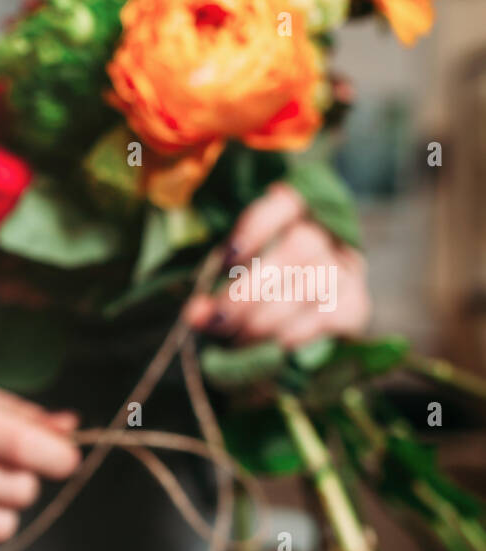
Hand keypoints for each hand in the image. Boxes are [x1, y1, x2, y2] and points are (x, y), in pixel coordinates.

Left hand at [183, 182, 370, 348]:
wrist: (300, 316)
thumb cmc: (255, 282)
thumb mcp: (232, 272)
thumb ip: (215, 284)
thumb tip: (194, 315)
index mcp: (294, 209)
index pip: (284, 204)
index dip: (257, 228)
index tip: (227, 258)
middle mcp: (328, 233)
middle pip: (298, 248)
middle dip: (251, 290)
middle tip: (217, 319)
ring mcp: (346, 267)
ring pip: (313, 284)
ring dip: (268, 318)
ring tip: (236, 339)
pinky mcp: (355, 303)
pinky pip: (329, 316)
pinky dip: (294, 334)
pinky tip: (269, 347)